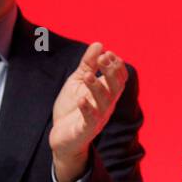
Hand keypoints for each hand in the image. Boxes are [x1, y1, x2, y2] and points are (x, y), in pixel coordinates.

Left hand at [50, 42, 126, 179]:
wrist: (62, 137)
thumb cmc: (72, 108)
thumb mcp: (78, 81)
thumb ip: (88, 64)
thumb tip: (99, 44)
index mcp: (107, 93)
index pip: (120, 78)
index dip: (116, 66)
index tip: (107, 53)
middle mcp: (106, 105)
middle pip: (116, 87)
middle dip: (110, 72)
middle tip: (102, 59)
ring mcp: (97, 118)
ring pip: (104, 102)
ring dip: (97, 88)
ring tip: (88, 76)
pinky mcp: (85, 130)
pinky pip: (90, 119)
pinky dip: (87, 109)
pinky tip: (81, 100)